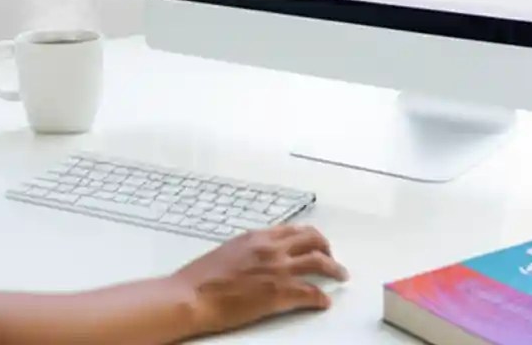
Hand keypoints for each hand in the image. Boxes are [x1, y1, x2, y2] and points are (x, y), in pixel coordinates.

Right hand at [170, 224, 348, 335]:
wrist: (191, 296)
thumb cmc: (200, 278)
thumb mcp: (227, 251)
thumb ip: (249, 249)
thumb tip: (258, 255)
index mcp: (257, 237)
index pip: (293, 230)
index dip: (309, 236)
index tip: (315, 243)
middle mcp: (271, 248)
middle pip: (312, 240)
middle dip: (327, 248)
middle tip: (332, 258)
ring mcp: (278, 269)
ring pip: (319, 262)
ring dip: (334, 269)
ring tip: (341, 275)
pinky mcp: (280, 293)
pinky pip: (311, 293)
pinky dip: (321, 298)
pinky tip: (324, 302)